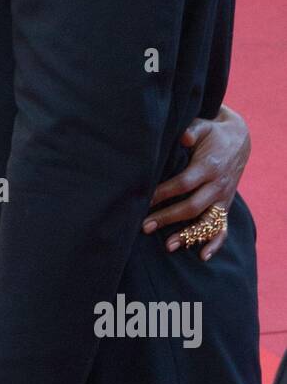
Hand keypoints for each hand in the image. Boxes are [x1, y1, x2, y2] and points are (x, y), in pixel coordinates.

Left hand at [141, 103, 249, 260]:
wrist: (238, 140)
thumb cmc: (211, 134)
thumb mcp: (203, 127)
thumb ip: (192, 131)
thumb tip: (184, 137)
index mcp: (209, 166)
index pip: (184, 183)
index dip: (164, 193)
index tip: (144, 201)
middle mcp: (217, 185)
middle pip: (192, 206)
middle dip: (168, 218)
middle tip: (145, 227)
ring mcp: (222, 199)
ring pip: (206, 222)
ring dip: (188, 235)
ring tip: (168, 246)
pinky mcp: (225, 207)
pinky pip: (222, 229)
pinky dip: (215, 244)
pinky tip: (203, 257)